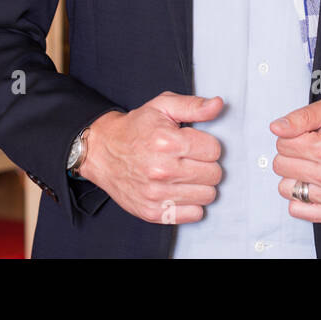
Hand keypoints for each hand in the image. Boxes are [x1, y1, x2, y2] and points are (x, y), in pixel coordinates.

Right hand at [80, 92, 223, 224]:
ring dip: (201, 185)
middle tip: (191, 159)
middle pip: (214, 174)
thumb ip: (193, 105)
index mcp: (167, 142)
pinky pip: (194, 214)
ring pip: (208, 195)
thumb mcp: (162, 106)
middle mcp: (162, 170)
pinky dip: (192, 203)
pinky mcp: (153, 212)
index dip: (207, 144)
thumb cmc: (136, 128)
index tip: (195, 143)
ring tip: (185, 174)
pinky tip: (180, 190)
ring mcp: (156, 194)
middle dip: (207, 164)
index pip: (214, 150)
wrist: (102, 152)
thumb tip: (218, 105)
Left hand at [270, 97, 320, 222]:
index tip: (305, 136)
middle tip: (308, 150)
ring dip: (294, 176)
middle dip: (291, 155)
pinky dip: (300, 197)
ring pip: (285, 188)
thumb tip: (276, 128)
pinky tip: (313, 184)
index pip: (282, 145)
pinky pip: (297, 210)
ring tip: (311, 167)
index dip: (291, 137)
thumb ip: (301, 117)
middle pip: (281, 166)